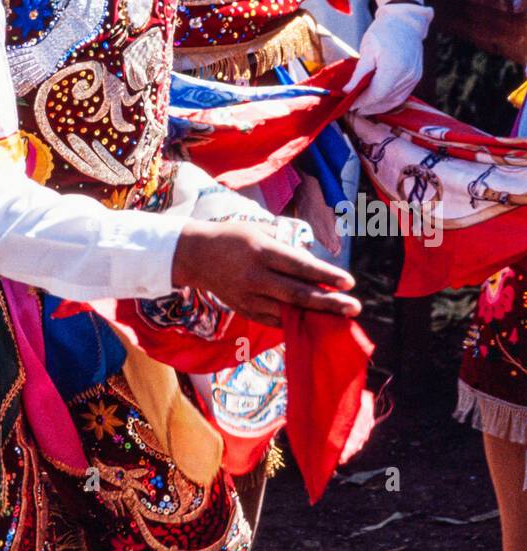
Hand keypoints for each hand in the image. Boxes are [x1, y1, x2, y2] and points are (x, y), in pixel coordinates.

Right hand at [172, 217, 360, 327]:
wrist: (196, 255)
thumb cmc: (233, 236)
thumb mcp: (259, 229)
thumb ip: (286, 244)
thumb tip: (313, 262)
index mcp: (261, 251)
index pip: (299, 266)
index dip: (325, 275)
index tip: (349, 282)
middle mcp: (255, 276)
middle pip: (298, 293)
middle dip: (329, 302)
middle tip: (354, 307)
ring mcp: (248, 297)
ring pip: (287, 310)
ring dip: (315, 315)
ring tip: (340, 317)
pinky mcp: (244, 310)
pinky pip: (274, 320)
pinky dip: (294, 321)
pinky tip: (313, 321)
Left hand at [348, 1, 432, 115]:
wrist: (405, 21)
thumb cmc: (383, 32)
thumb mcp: (367, 51)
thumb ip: (358, 74)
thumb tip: (347, 92)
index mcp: (394, 67)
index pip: (376, 93)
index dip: (362, 102)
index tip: (348, 105)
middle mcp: (407, 75)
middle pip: (385, 99)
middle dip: (368, 106)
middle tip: (353, 108)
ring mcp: (414, 77)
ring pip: (395, 100)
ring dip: (379, 106)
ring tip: (363, 107)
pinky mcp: (416, 77)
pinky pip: (402, 95)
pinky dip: (389, 100)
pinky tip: (378, 101)